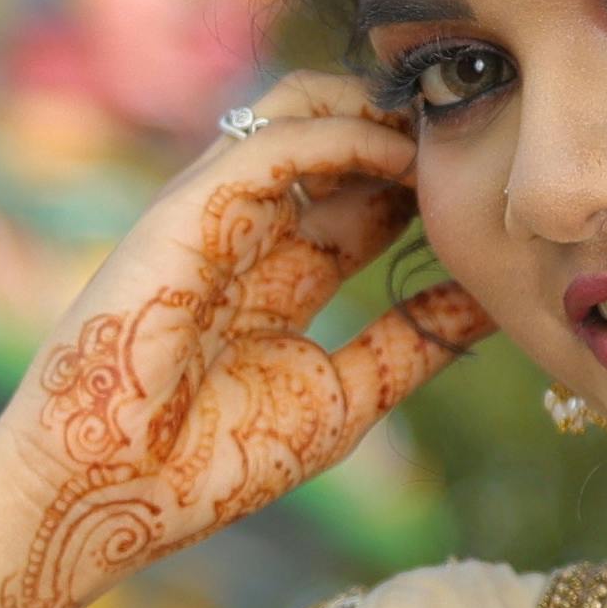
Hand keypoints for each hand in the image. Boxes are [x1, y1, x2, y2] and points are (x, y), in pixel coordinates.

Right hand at [0, 73, 492, 607]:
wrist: (114, 494)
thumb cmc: (211, 465)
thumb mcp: (344, 400)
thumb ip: (411, 345)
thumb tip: (492, 305)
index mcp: (278, 281)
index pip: (360, 203)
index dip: (422, 187)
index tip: (487, 189)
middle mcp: (247, 235)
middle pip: (334, 144)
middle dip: (404, 134)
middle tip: (475, 140)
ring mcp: (214, 215)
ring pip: (296, 114)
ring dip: (373, 113)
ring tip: (438, 130)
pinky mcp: (187, 208)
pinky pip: (271, 141)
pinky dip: (340, 135)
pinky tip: (397, 155)